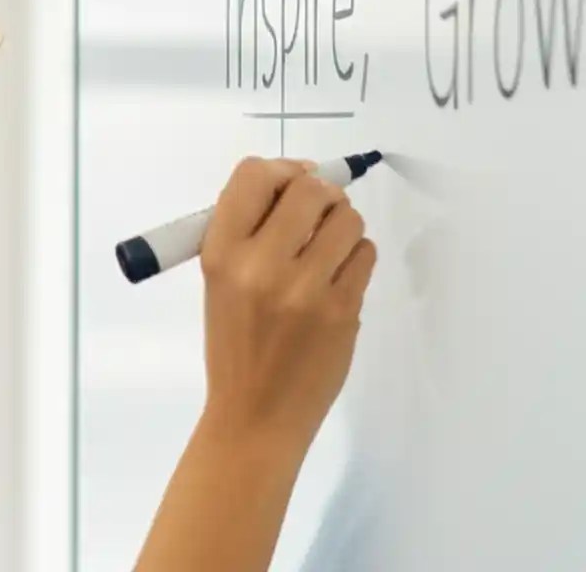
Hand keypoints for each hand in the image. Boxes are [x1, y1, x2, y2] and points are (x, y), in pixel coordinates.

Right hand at [198, 156, 377, 445]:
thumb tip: (297, 181)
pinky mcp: (342, 310)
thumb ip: (249, 233)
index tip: (290, 182)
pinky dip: (356, 258)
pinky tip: (338, 278)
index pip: (253, 176)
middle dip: (319, 195)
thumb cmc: (235, 346)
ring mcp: (305, 289)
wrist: (254, 415)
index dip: (279, 170)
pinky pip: (365, 253)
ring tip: (328, 251)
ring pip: (346, 218)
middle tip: (316, 216)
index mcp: (220, 255)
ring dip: (342, 226)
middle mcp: (261, 265)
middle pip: (309, 188)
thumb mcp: (220, 283)